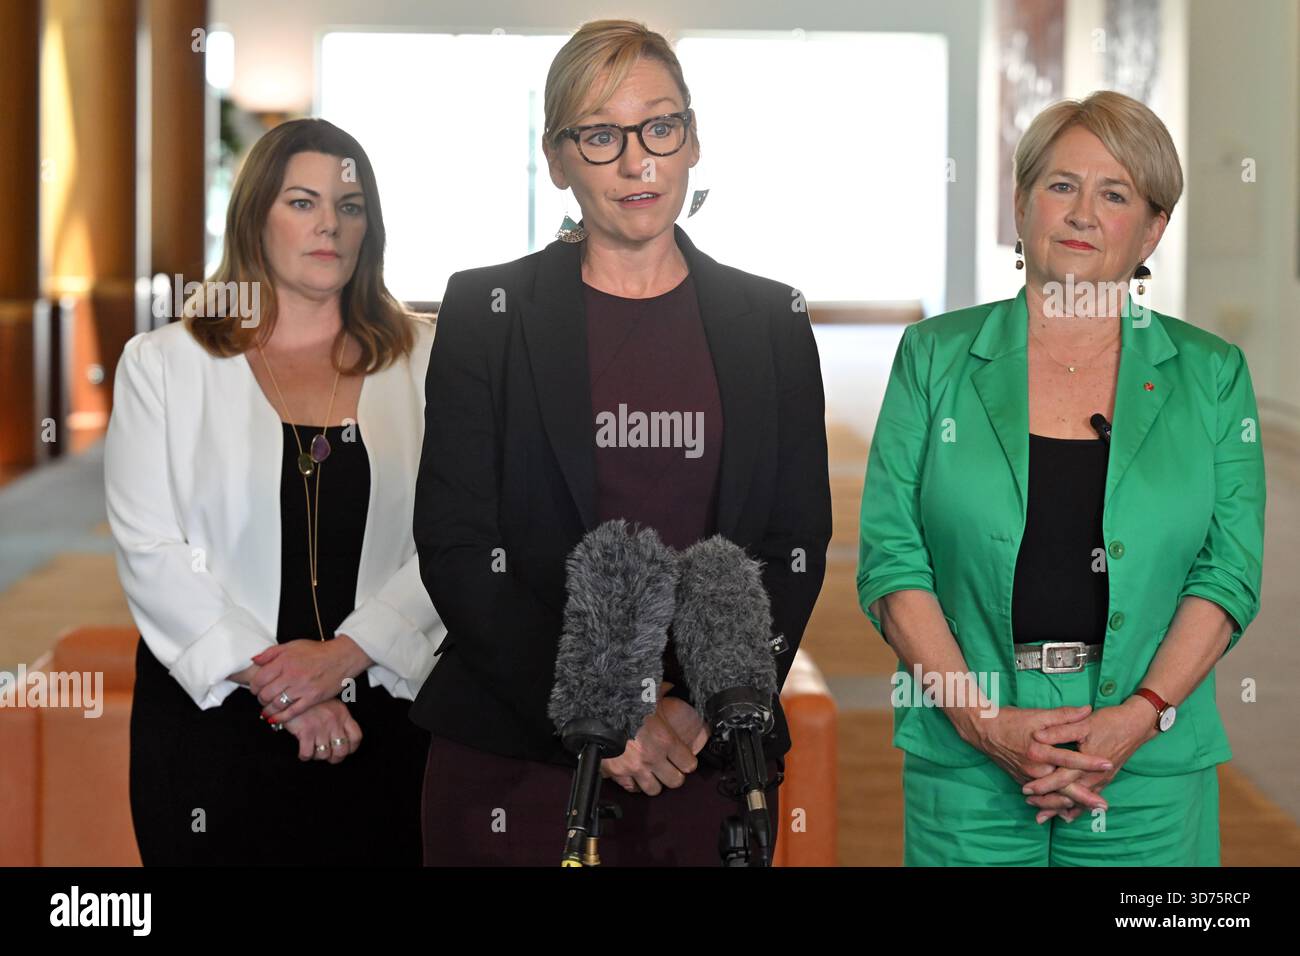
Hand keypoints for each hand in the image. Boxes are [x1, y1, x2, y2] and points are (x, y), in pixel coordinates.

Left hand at [251, 635, 370, 723]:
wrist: (342, 657)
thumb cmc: (318, 651)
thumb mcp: (293, 645)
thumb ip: (271, 652)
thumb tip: (254, 660)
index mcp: (285, 661)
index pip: (260, 679)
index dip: (254, 686)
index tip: (255, 688)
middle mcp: (292, 675)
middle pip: (266, 694)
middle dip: (261, 698)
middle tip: (262, 698)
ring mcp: (302, 688)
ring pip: (277, 705)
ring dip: (268, 709)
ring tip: (267, 708)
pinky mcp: (312, 699)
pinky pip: (291, 712)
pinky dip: (280, 717)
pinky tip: (275, 718)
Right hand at [280, 698, 362, 763]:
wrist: (293, 694)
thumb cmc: (311, 701)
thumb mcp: (331, 705)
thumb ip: (339, 719)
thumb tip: (342, 737)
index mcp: (343, 714)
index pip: (356, 737)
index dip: (352, 748)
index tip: (346, 751)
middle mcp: (334, 722)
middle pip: (342, 750)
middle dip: (335, 758)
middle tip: (329, 757)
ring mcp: (321, 727)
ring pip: (324, 754)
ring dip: (318, 756)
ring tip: (314, 751)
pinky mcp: (306, 731)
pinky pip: (308, 753)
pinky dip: (305, 756)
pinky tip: (303, 753)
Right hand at [600, 685, 706, 795]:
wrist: (594, 711)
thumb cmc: (623, 702)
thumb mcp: (648, 695)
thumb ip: (662, 692)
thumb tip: (670, 686)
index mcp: (664, 740)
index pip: (688, 763)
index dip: (689, 762)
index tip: (686, 759)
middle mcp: (652, 757)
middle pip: (675, 781)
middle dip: (675, 775)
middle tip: (671, 768)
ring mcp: (634, 768)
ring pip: (654, 789)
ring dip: (656, 782)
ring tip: (654, 773)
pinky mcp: (616, 773)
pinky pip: (630, 788)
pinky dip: (634, 784)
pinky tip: (635, 775)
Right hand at [954, 704, 1114, 815]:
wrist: (983, 731)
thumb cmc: (1011, 720)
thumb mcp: (1038, 714)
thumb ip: (1064, 715)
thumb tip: (1087, 710)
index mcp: (1039, 750)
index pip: (1070, 759)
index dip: (1090, 762)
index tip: (1108, 764)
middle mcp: (1034, 768)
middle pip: (1064, 786)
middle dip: (1085, 797)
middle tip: (1103, 805)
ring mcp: (1027, 777)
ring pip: (1053, 794)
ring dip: (1072, 803)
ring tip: (1089, 809)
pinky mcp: (1022, 780)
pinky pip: (1041, 795)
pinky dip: (1054, 803)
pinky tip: (1066, 809)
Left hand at [1021, 697, 1157, 822]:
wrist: (1137, 725)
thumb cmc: (1110, 722)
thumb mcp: (1084, 723)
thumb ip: (1060, 730)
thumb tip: (1037, 735)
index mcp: (1086, 763)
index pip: (1060, 778)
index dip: (1042, 785)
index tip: (1025, 790)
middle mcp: (1094, 776)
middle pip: (1068, 795)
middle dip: (1049, 802)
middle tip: (1030, 806)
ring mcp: (1101, 779)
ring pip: (1079, 800)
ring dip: (1061, 807)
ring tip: (1044, 815)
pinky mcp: (1105, 778)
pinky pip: (1090, 797)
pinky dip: (1078, 807)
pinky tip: (1069, 814)